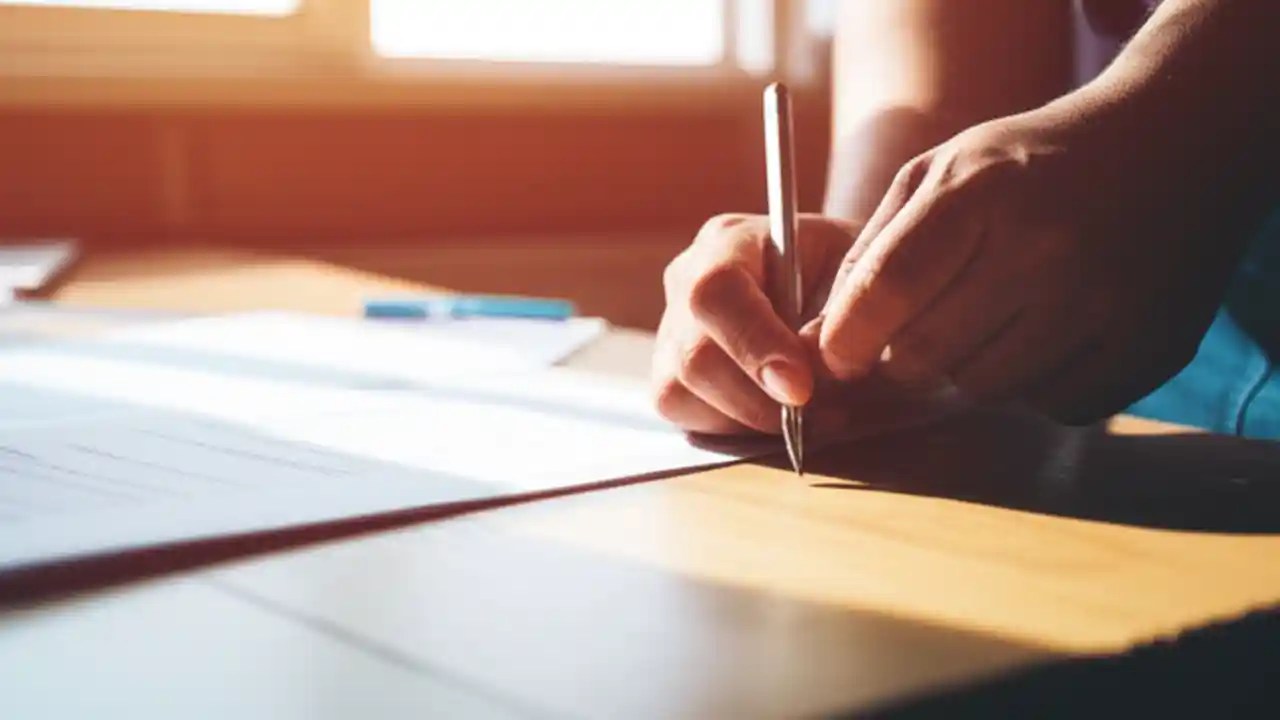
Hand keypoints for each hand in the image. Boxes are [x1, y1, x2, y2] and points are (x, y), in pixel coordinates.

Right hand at [652, 214, 858, 433]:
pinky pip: (682, 414)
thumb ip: (836, 322)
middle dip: (759, 400)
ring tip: (808, 416)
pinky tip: (775, 414)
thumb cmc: (854, 281)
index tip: (801, 388)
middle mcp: (686, 280)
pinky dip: (731, 428)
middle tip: (823, 414)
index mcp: (730, 240)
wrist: (845, 296)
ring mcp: (672, 330)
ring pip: (679, 393)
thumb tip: (802, 374)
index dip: (753, 344)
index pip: (715, 291)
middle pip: (693, 355)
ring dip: (748, 419)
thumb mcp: (863, 284)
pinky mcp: (672, 375)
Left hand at [818, 96, 1247, 422]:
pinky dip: (1031, 383)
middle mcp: (1046, 249)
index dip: (847, 337)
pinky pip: (1049, 405)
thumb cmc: (1030, 163)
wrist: (1172, 145)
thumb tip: (818, 343)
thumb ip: (872, 253)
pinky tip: (1048, 330)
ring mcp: (1103, 304)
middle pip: (926, 357)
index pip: (888, 290)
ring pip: (983, 391)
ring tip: (988, 319)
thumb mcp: (940, 173)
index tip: (835, 355)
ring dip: (965, 371)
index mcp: (984, 192)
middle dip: (899, 359)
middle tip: (910, 337)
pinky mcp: (1146, 350)